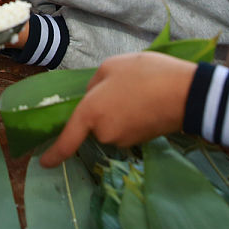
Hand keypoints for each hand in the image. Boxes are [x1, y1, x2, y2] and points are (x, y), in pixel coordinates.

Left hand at [39, 52, 195, 167]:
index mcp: (91, 113)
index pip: (67, 140)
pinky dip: (132, 114)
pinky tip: (147, 99)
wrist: (186, 94)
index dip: (54, 154)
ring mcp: (124, 139)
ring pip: (111, 123)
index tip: (43, 163)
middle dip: (102, 106)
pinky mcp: (140, 140)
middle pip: (94, 122)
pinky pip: (127, 126)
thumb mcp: (113, 66)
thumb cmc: (145, 75)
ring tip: (139, 89)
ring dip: (118, 109)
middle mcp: (104, 132)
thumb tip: (94, 96)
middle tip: (121, 84)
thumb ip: (95, 83)